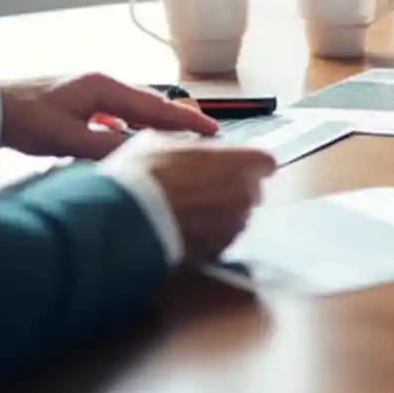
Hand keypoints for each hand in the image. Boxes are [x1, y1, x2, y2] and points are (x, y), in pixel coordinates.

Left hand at [0, 73, 217, 159]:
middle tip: (205, 137)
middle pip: (150, 104)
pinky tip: (133, 140)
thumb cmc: (23, 119)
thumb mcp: (66, 138)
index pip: (155, 106)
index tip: (213, 130)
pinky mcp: (79, 103)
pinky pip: (118, 115)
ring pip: (134, 110)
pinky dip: (134, 127)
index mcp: (103, 87)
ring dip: (156, 124)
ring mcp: (90, 92)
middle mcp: (101, 84)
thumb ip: (105, 148)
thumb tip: (143, 158)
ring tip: (177, 142)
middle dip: (178, 120)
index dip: (186, 120)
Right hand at [104, 132, 275, 261]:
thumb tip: (192, 149)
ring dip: (220, 214)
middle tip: (203, 188)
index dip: (250, 163)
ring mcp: (234, 226)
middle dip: (234, 189)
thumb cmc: (145, 172)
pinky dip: (208, 236)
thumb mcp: (162, 142)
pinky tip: (182, 229)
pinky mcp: (219, 251)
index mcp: (242, 162)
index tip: (235, 165)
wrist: (127, 219)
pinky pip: (221, 240)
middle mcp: (247, 195)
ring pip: (236, 217)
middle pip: (252, 191)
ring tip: (188, 211)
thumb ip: (191, 147)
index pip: (266, 161)